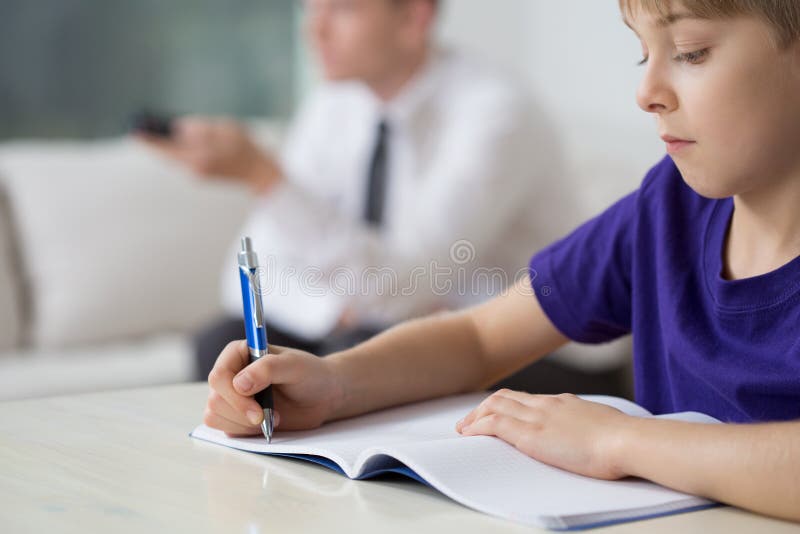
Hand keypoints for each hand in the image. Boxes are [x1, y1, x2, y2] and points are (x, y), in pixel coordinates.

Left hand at [137, 116, 282, 192]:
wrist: (259, 172)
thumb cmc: (245, 147)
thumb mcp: (225, 128)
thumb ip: (201, 128)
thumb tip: (179, 128)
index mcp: (200, 157)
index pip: (168, 148)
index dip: (150, 140)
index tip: (134, 132)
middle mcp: (195, 168)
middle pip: (168, 153)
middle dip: (157, 141)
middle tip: (141, 130)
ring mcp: (197, 173)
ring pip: (175, 156)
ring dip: (170, 145)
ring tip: (163, 133)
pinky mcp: (201, 174)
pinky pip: (184, 159)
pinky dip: (180, 150)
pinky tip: (182, 141)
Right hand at [204, 340, 343, 436]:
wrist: (322, 396)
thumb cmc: (310, 374)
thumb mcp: (294, 366)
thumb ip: (267, 369)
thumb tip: (238, 384)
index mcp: (238, 353)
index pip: (219, 376)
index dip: (233, 397)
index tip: (257, 412)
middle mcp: (230, 373)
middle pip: (215, 400)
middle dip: (242, 414)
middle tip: (269, 417)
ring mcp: (230, 396)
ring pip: (215, 416)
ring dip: (244, 424)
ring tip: (272, 417)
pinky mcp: (234, 416)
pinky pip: (225, 429)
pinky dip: (245, 432)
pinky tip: (266, 424)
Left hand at [455, 389, 631, 479]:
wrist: (627, 441)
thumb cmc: (625, 440)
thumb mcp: (604, 427)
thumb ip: (590, 427)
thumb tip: (594, 435)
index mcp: (564, 403)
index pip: (527, 399)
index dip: (508, 404)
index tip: (497, 413)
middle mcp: (547, 404)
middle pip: (505, 398)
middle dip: (484, 408)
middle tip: (471, 421)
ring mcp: (537, 416)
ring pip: (495, 407)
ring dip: (475, 417)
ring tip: (464, 428)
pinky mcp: (531, 434)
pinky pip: (494, 424)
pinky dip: (478, 427)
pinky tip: (470, 434)